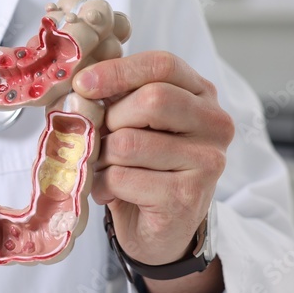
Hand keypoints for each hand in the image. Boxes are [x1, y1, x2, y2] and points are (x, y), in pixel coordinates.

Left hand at [73, 51, 232, 292]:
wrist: (159, 227)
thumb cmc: (141, 165)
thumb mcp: (132, 121)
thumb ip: (115, 96)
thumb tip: (78, 85)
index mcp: (201, 94)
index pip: (163, 65)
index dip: (117, 71)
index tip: (82, 83)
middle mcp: (215, 124)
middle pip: (152, 100)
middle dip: (111, 119)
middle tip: (100, 139)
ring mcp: (207, 162)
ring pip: (129, 143)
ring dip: (102, 157)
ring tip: (104, 168)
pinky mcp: (188, 197)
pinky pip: (123, 177)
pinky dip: (103, 184)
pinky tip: (109, 191)